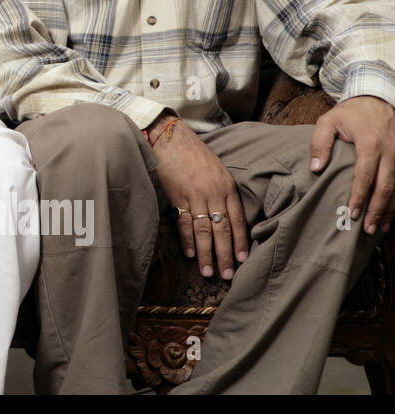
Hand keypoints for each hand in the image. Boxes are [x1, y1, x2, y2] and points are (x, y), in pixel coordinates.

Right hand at [149, 114, 249, 278]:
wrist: (171, 138)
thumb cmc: (194, 153)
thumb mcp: (218, 171)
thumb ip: (224, 193)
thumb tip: (228, 217)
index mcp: (227, 187)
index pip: (238, 221)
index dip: (240, 243)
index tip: (242, 261)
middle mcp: (214, 193)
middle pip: (222, 230)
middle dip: (226, 255)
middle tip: (227, 275)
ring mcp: (195, 196)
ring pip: (204, 231)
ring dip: (206, 253)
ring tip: (208, 271)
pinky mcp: (177, 196)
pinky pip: (184, 222)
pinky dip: (187, 239)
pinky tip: (189, 253)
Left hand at [309, 96, 394, 235]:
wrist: (376, 98)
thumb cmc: (349, 113)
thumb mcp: (328, 121)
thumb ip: (320, 143)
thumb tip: (316, 168)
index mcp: (370, 142)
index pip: (365, 175)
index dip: (359, 196)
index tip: (352, 213)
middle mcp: (389, 150)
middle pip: (386, 186)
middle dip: (378, 210)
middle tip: (368, 229)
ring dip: (391, 209)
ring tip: (381, 228)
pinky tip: (392, 214)